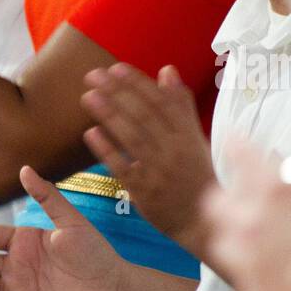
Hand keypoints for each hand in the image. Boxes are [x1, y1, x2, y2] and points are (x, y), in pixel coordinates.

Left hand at [81, 62, 213, 249]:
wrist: (202, 222)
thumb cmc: (195, 173)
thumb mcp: (195, 138)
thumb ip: (180, 105)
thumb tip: (167, 69)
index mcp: (188, 135)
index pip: (161, 102)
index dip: (137, 83)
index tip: (116, 68)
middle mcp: (175, 151)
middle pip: (144, 116)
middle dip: (117, 92)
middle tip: (92, 75)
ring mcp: (159, 172)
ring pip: (132, 138)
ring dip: (109, 114)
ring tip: (88, 96)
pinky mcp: (145, 193)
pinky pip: (123, 167)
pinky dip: (106, 149)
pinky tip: (90, 133)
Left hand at [201, 138, 290, 290]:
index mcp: (278, 193)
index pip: (239, 153)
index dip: (237, 145)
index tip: (235, 142)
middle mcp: (255, 224)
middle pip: (216, 200)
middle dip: (230, 197)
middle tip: (248, 201)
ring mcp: (250, 262)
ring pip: (222, 240)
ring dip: (235, 237)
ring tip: (256, 240)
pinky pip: (240, 277)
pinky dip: (252, 271)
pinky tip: (272, 273)